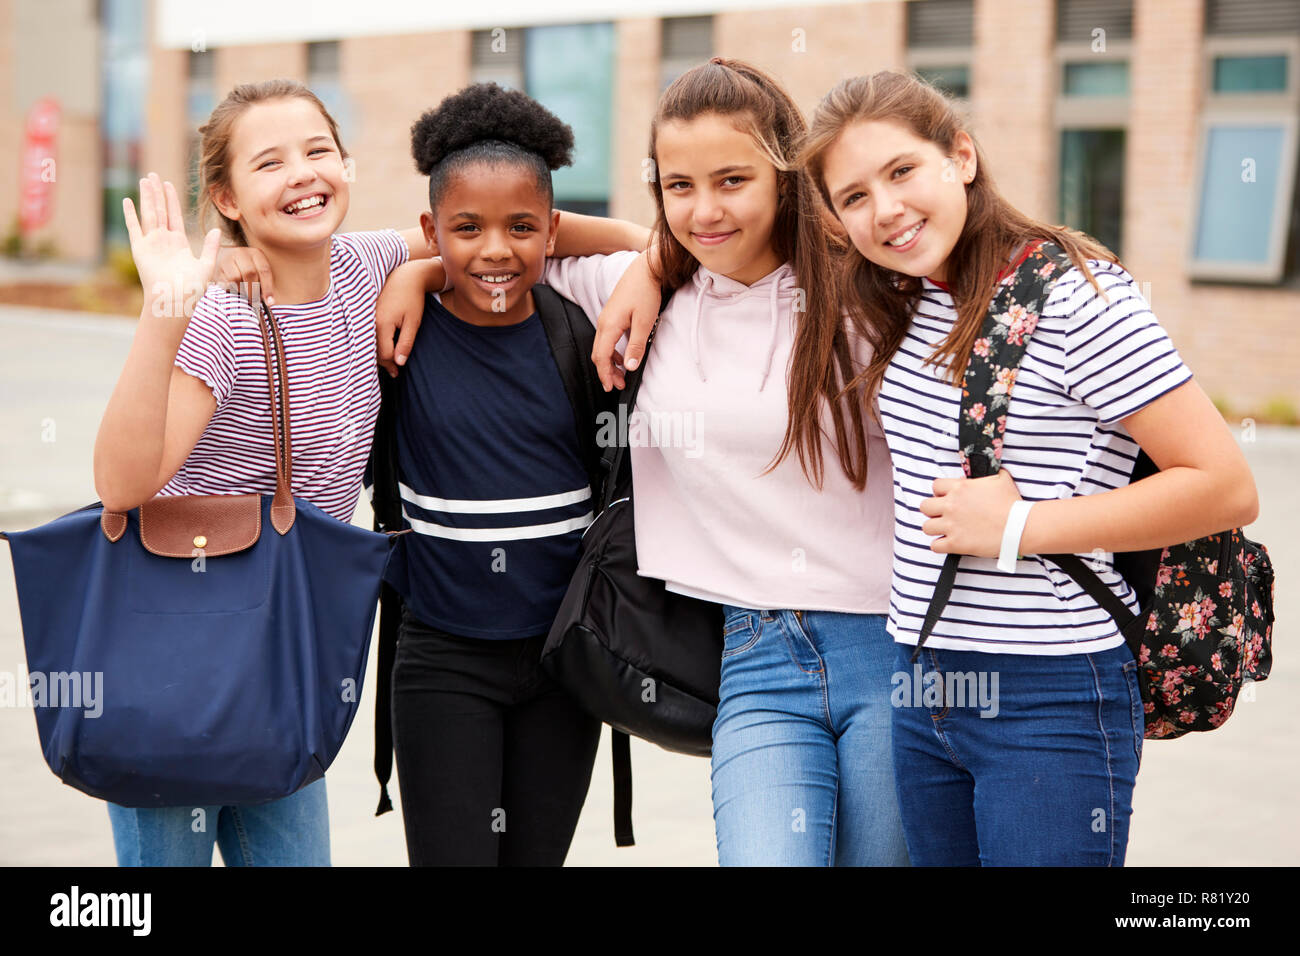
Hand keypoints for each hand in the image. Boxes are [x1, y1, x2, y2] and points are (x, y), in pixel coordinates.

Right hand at [123, 172, 219, 319]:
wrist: (175, 300)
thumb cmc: (192, 289)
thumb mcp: (206, 266)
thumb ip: (211, 247)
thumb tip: (217, 230)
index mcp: (179, 243)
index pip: (175, 215)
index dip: (172, 200)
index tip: (169, 184)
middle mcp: (164, 241)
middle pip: (160, 210)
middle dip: (157, 193)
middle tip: (154, 175)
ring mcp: (151, 243)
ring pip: (148, 214)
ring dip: (147, 197)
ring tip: (144, 180)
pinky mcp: (140, 248)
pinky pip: (133, 227)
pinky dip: (130, 214)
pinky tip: (127, 200)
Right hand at [215, 245, 274, 306]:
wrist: (222, 257)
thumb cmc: (246, 268)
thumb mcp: (258, 270)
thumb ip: (263, 283)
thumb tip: (269, 301)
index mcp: (256, 253)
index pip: (264, 271)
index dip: (268, 288)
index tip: (269, 302)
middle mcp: (241, 253)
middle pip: (249, 273)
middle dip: (253, 291)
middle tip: (254, 301)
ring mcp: (227, 259)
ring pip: (236, 278)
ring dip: (241, 291)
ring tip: (243, 295)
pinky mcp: (216, 268)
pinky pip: (225, 282)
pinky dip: (231, 290)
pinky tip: (234, 292)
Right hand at [376, 260, 438, 376]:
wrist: (405, 277)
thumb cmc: (412, 299)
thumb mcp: (413, 322)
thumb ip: (406, 343)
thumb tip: (399, 363)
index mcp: (382, 324)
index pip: (384, 354)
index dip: (392, 364)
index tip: (399, 371)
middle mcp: (370, 322)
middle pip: (374, 350)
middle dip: (384, 362)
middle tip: (395, 372)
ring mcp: (366, 317)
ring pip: (369, 343)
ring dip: (379, 353)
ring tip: (390, 363)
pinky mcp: (367, 314)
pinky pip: (368, 334)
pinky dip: (376, 343)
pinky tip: (384, 347)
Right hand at [592, 251, 661, 390]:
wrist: (646, 270)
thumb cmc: (645, 293)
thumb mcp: (644, 323)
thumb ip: (635, 346)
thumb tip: (629, 367)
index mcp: (609, 326)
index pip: (601, 357)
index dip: (605, 375)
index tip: (610, 388)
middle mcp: (603, 323)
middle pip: (598, 354)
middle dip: (606, 372)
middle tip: (617, 384)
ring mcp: (606, 318)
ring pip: (601, 347)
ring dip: (609, 362)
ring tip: (621, 373)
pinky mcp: (611, 315)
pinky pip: (606, 338)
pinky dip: (611, 351)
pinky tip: (622, 355)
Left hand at [919, 469, 1022, 556]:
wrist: (1019, 526)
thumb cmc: (1012, 503)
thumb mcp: (1001, 479)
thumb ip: (988, 473)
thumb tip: (987, 468)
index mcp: (960, 488)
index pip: (935, 486)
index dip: (940, 492)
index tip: (948, 498)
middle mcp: (952, 505)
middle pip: (925, 506)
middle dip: (933, 511)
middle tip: (944, 515)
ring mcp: (952, 525)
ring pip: (926, 527)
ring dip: (935, 528)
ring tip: (946, 530)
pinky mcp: (956, 543)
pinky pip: (935, 546)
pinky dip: (940, 545)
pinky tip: (950, 543)